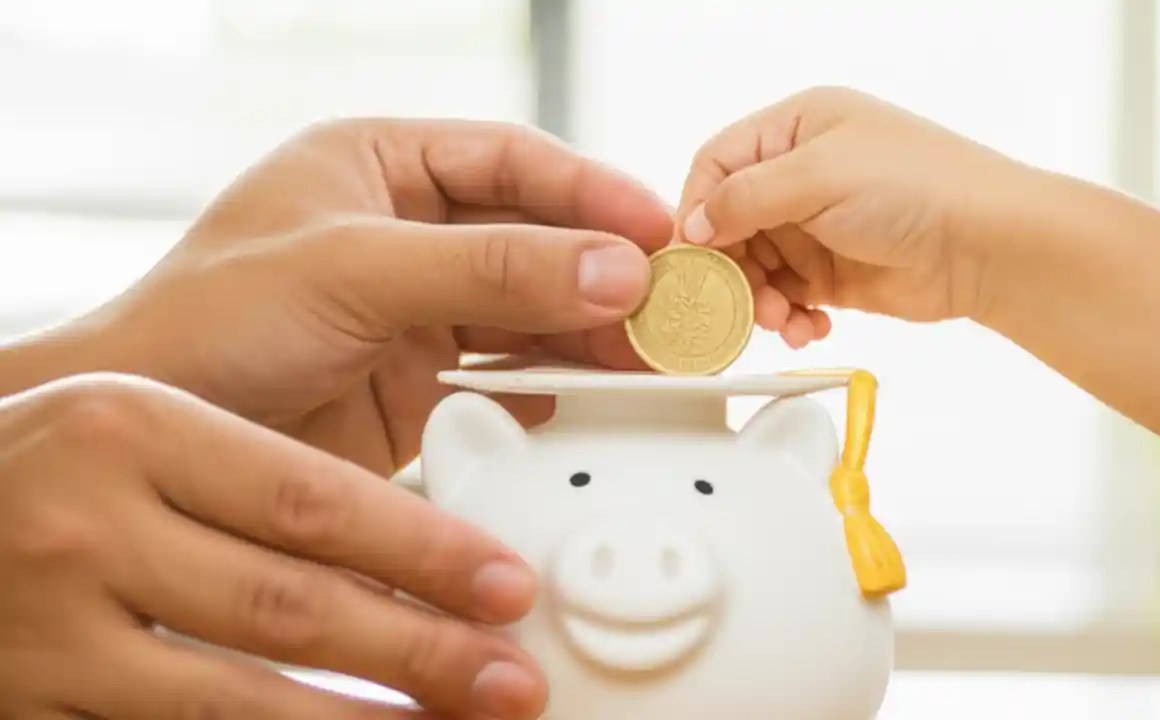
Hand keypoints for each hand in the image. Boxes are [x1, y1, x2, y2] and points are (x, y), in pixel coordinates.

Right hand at [0, 373, 546, 718]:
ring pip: (235, 701)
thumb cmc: (52, 461)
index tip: (506, 586)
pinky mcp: (28, 712)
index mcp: (129, 428)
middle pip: (289, 605)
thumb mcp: (144, 425)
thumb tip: (420, 539)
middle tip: (510, 679)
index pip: (309, 500)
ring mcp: (46, 633)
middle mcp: (83, 528)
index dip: (423, 551)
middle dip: (419, 652)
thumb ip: (264, 470)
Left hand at [52, 119, 672, 473]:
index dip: (591, 190)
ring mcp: (413, 312)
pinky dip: (551, 387)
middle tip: (671, 304)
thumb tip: (616, 265)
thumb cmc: (209, 322)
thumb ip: (488, 266)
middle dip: (603, 271)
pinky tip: (586, 398)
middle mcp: (404, 235)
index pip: (510, 160)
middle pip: (534, 239)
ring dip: (589, 332)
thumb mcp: (354, 268)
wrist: (157, 450)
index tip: (660, 227)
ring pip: (528, 310)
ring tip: (647, 356)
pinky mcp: (417, 386)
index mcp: (379, 165)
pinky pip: (507, 375)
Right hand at [674, 86, 1031, 346]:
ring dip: (758, 300)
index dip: (698, 209)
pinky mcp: (833, 272)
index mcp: (797, 128)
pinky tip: (806, 327)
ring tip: (779, 319)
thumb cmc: (921, 188)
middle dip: (730, 266)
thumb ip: (746, 197)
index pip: (718, 164)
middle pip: (730, 223)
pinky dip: (788, 317)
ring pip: (755, 268)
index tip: (693, 253)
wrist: (989, 246)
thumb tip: (695, 224)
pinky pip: (787, 298)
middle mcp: (802, 174)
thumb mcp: (819, 175)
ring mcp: (817, 225)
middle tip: (734, 298)